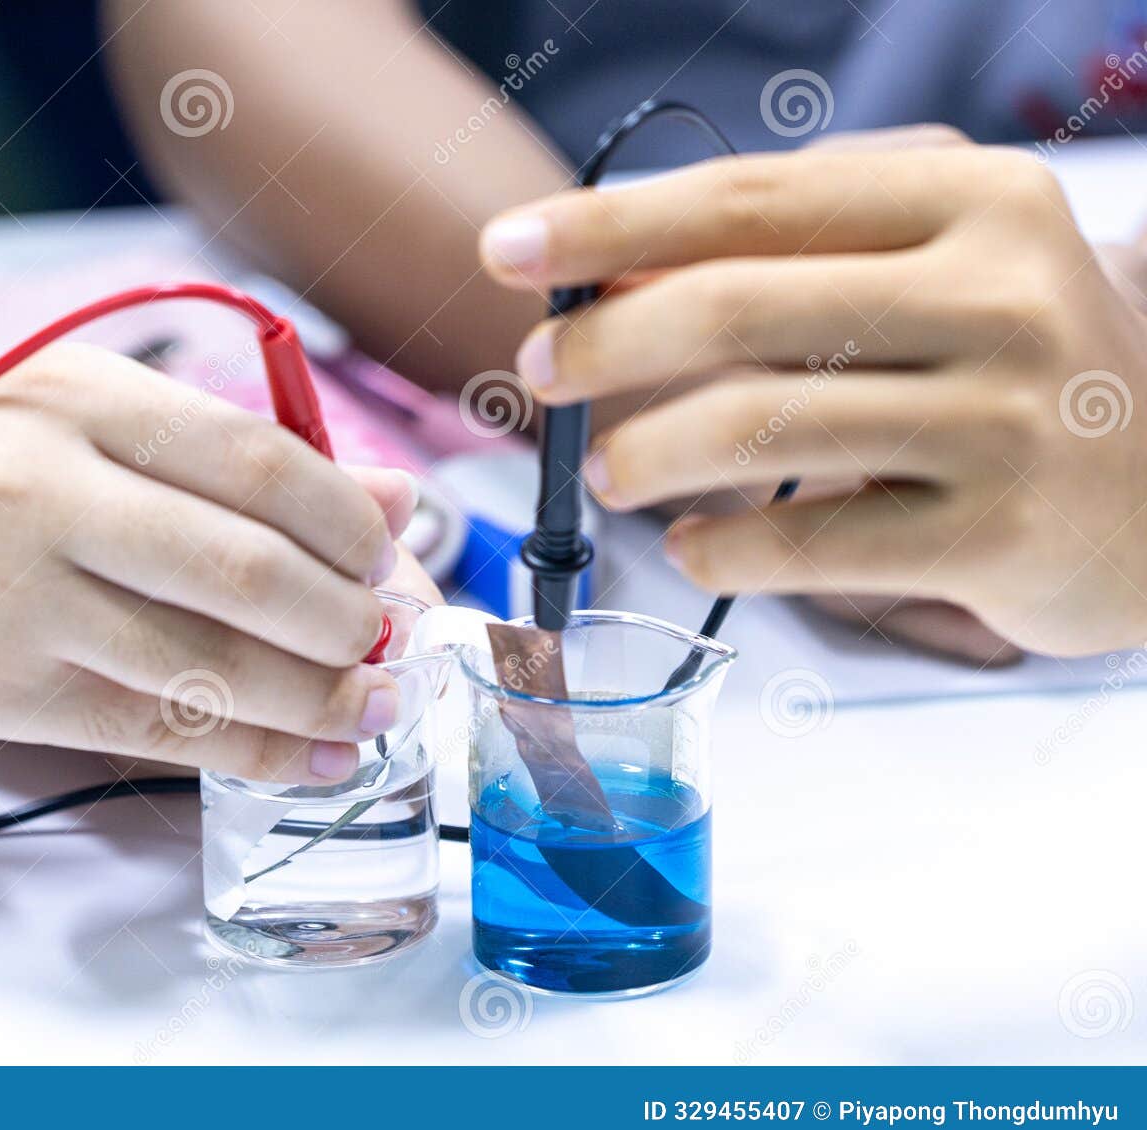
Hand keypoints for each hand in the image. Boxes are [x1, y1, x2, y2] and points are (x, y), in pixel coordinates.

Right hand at [0, 343, 411, 781]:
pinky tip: (306, 758)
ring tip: (372, 708)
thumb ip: (227, 465)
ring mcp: (15, 594)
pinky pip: (158, 731)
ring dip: (319, 697)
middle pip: (251, 565)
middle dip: (350, 620)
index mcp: (77, 398)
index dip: (352, 524)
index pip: (260, 459)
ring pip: (214, 660)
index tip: (390, 564)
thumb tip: (394, 501)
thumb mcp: (73, 435)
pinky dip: (253, 752)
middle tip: (392, 645)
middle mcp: (45, 485)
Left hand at [480, 143, 1146, 657]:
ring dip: (644, 453)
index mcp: (971, 201)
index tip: (504, 248)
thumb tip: (603, 282)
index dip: (608, 225)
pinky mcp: (996, 536)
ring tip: (606, 473)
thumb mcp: (920, 273)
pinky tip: (691, 545)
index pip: (749, 200)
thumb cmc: (1003, 366)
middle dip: (604, 342)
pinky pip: (807, 545)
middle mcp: (1000, 295)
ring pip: (757, 427)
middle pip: (736, 305)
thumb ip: (783, 259)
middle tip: (539, 371)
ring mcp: (1006, 420)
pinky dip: (718, 549)